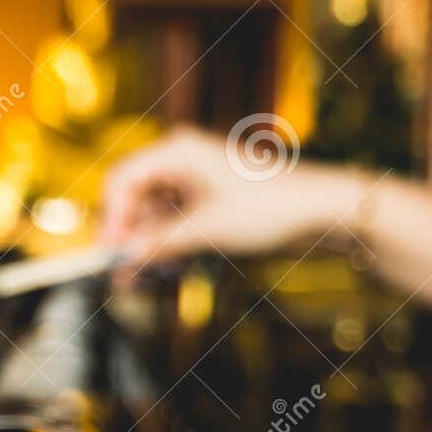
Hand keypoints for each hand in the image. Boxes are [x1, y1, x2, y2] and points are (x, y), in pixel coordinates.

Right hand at [99, 127, 365, 272]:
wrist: (322, 211)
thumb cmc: (271, 208)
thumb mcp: (208, 230)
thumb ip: (160, 243)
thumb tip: (121, 259)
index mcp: (177, 152)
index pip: (120, 181)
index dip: (109, 220)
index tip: (109, 257)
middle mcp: (181, 161)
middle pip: (131, 199)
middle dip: (124, 238)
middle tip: (120, 278)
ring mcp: (193, 180)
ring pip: (150, 214)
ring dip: (143, 246)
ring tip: (141, 280)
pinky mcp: (206, 200)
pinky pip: (170, 222)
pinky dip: (164, 245)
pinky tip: (166, 268)